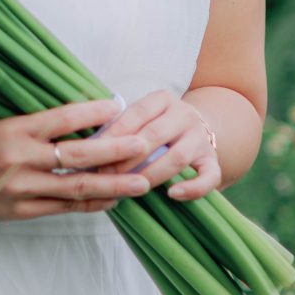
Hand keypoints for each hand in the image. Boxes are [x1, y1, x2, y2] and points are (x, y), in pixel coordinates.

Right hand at [0, 99, 159, 222]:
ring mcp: (20, 190)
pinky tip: (113, 198)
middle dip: (115, 151)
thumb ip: (31, 111)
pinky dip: (91, 202)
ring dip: (113, 185)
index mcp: (12, 130)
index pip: (61, 118)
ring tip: (141, 182)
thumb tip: (78, 99)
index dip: (93, 112)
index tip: (118, 105)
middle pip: (77, 157)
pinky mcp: (21, 212)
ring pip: (76, 188)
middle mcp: (17, 161)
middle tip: (144, 145)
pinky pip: (64, 208)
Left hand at [62, 87, 222, 201]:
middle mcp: (184, 115)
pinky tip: (172, 195)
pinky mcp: (213, 161)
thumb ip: (117, 126)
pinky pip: (209, 177)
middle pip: (155, 135)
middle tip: (104, 174)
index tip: (91, 151)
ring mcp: (201, 138)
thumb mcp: (140, 118)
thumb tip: (81, 144)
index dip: (113, 133)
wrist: (198, 129)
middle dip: (127, 157)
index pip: (136, 113)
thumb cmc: (154, 127)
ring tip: (131, 187)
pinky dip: (193, 188)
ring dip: (152, 174)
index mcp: (162, 99)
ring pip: (178, 157)